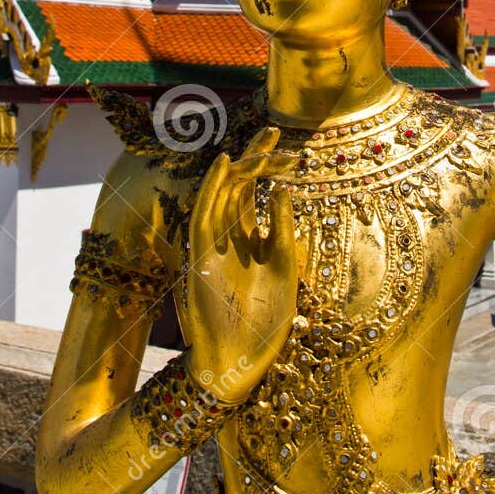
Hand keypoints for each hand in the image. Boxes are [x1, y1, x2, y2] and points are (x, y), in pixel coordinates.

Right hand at [183, 127, 297, 405]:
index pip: (255, 194)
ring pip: (222, 195)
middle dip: (256, 160)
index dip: (270, 170)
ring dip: (238, 167)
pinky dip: (212, 189)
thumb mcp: (284, 268)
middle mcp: (230, 237)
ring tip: (257, 142)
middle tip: (274, 133)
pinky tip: (223, 165)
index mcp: (250, 241)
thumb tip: (283, 190)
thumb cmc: (265, 322)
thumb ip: (281, 230)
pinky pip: (204, 214)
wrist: (240, 360)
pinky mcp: (202, 256)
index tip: (292, 151)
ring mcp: (214, 245)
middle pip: (239, 187)